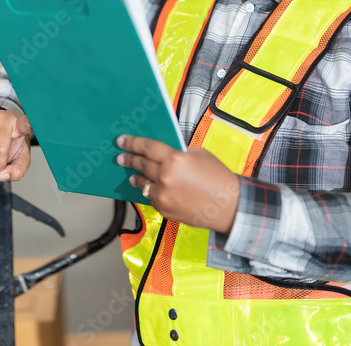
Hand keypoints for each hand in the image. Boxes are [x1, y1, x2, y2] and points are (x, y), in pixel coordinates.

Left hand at [116, 135, 239, 233]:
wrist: (229, 206)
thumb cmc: (218, 178)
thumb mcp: (199, 155)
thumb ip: (179, 153)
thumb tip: (164, 154)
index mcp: (174, 159)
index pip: (146, 147)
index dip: (132, 143)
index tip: (121, 141)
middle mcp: (164, 177)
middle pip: (141, 165)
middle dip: (129, 160)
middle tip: (121, 157)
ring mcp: (163, 195)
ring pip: (143, 183)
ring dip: (137, 178)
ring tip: (132, 175)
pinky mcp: (164, 209)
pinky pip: (152, 197)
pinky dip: (152, 192)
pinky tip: (152, 189)